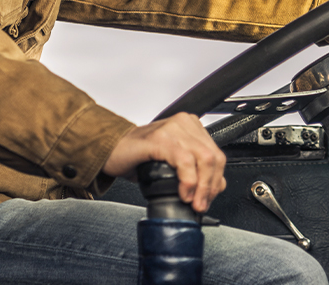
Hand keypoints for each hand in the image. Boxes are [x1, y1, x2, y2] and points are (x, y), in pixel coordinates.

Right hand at [101, 113, 225, 212]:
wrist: (111, 151)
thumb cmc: (139, 156)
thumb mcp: (172, 162)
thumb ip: (193, 168)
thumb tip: (213, 188)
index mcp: (191, 126)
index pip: (217, 154)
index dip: (216, 180)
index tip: (208, 198)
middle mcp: (184, 123)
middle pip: (214, 157)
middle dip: (211, 186)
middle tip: (201, 204)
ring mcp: (173, 129)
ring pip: (204, 158)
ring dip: (202, 186)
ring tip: (193, 202)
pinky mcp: (160, 138)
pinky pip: (184, 161)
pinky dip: (188, 180)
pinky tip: (183, 192)